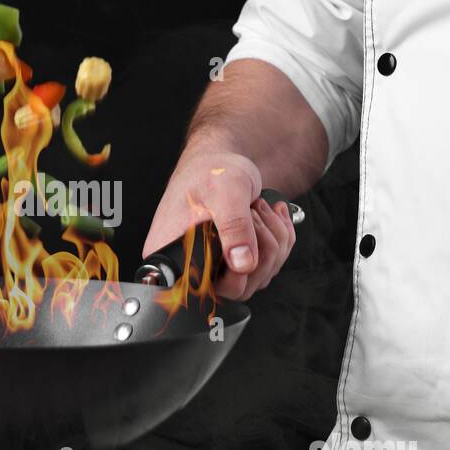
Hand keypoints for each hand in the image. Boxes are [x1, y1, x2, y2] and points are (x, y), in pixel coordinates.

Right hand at [141, 151, 296, 299]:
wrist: (221, 160)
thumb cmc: (210, 171)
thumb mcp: (224, 191)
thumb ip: (234, 226)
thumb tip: (242, 263)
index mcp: (171, 254)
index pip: (200, 288)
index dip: (230, 272)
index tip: (241, 240)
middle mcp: (191, 267)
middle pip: (236, 289)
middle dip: (260, 251)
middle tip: (254, 216)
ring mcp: (217, 267)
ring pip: (256, 279)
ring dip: (273, 242)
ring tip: (259, 209)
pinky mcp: (236, 262)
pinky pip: (267, 267)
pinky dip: (279, 240)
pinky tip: (269, 216)